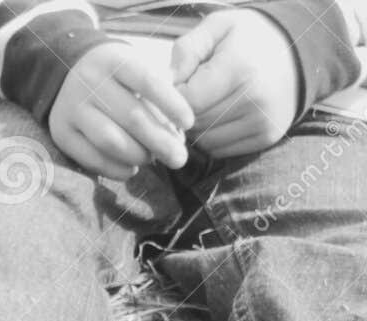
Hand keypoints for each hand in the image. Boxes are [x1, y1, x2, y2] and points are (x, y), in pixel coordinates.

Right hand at [49, 42, 193, 178]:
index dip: (172, 104)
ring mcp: (71, 109)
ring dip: (137, 155)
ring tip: (152, 160)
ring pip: (110, 141)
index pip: (148, 82)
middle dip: (160, 141)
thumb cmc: (117, 76)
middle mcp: (89, 83)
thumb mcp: (137, 70)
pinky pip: (91, 158)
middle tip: (179, 158)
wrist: (69, 74)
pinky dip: (115, 169)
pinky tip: (131, 169)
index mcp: (114, 60)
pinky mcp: (61, 134)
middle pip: (131, 117)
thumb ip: (159, 94)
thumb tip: (176, 136)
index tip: (190, 123)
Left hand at [171, 10, 299, 156]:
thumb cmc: (250, 37)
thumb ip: (187, 50)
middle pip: (194, 124)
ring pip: (204, 141)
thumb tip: (166, 83)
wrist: (299, 50)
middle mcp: (255, 100)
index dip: (174, 96)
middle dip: (184, 113)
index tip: (179, 84)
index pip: (188, 102)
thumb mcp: (219, 27)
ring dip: (197, 127)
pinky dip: (213, 137)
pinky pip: (220, 150)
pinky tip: (222, 115)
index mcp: (240, 69)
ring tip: (210, 102)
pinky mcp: (266, 137)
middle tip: (194, 93)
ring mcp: (263, 122)